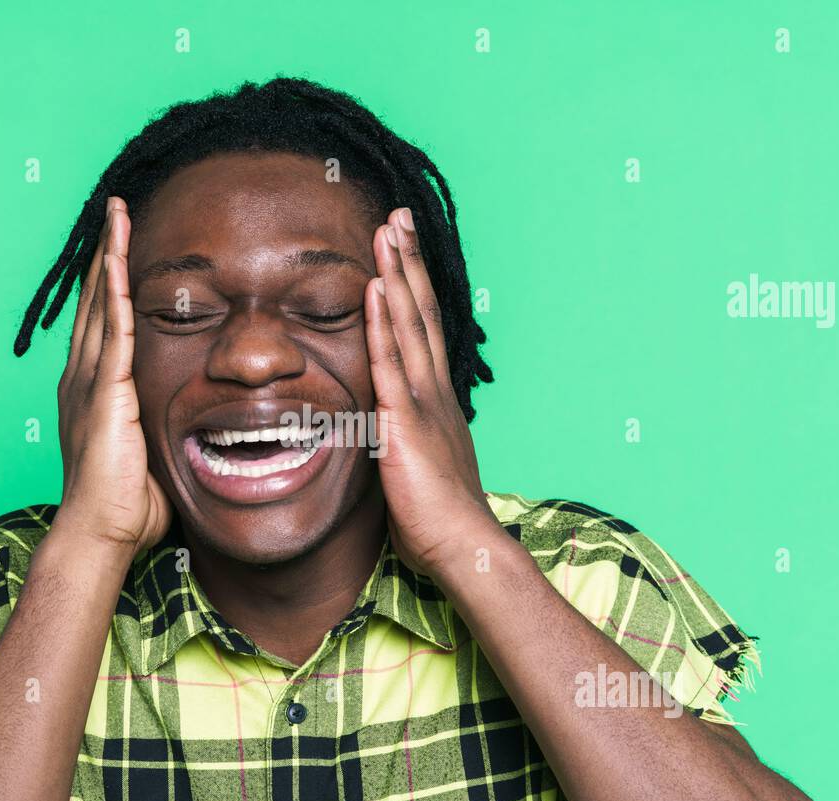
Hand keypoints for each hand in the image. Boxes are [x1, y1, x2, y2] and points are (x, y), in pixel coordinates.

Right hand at [53, 197, 170, 553]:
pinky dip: (116, 294)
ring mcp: (91, 383)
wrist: (100, 535)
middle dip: (108, 255)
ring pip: (102, 305)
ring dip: (111, 258)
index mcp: (96, 391)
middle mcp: (85, 378)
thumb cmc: (127, 508)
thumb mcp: (151, 457)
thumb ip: (166, 432)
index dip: (114, 283)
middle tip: (116, 211)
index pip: (106, 323)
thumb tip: (200, 432)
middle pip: (99, 301)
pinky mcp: (104, 393)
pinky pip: (112, 332)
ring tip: (117, 215)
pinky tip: (120, 261)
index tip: (123, 248)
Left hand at [363, 207, 500, 576]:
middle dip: (409, 262)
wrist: (461, 546)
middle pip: (422, 312)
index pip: (424, 331)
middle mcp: (434, 390)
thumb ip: (404, 438)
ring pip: (410, 325)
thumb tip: (388, 432)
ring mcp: (422, 401)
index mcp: (435, 399)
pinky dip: (384, 322)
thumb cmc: (439, 518)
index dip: (415, 287)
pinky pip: (391, 363)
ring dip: (398, 274)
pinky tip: (377, 287)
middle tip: (399, 216)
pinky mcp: (405, 421)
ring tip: (388, 230)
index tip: (404, 249)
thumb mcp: (419, 465)